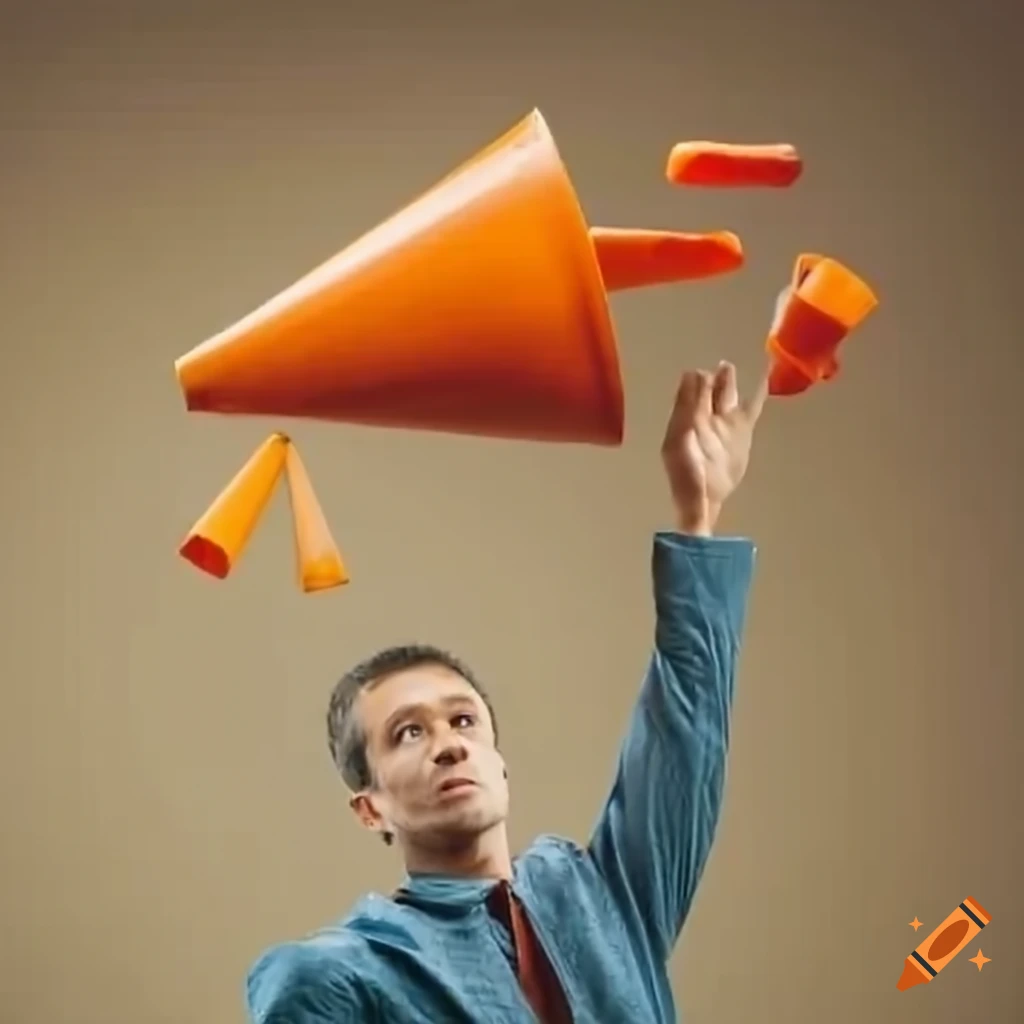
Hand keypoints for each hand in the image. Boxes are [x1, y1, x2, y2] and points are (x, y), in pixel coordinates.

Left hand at [661, 361, 768, 534]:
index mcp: (686, 417)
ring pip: (728, 395)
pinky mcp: (742, 432)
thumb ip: (686, 407)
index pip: (690, 391)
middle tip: (719, 366)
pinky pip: (752, 408)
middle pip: (710, 390)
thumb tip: (695, 376)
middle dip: (713, 378)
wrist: (705, 497)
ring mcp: (725, 424)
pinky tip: (766, 380)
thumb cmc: (686, 471)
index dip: (693, 380)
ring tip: (728, 367)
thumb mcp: (679, 437)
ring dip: (729, 382)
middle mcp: (705, 417)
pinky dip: (759, 395)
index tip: (698, 371)